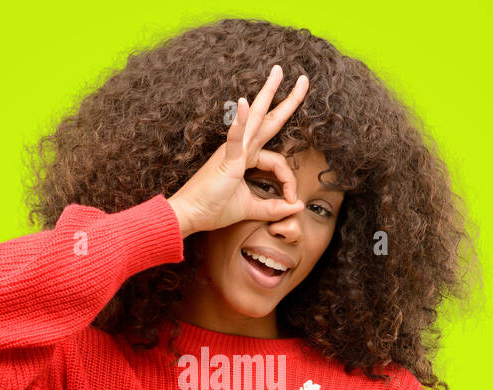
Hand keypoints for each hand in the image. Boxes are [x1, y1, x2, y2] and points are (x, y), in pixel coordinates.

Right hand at [167, 65, 309, 236]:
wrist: (189, 214)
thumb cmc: (213, 208)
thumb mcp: (251, 209)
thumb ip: (273, 208)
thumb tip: (297, 206)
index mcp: (246, 157)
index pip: (278, 161)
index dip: (289, 181)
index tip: (291, 199)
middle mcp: (241, 148)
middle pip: (269, 119)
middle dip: (287, 99)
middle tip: (303, 78)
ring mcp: (233, 150)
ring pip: (256, 118)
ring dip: (267, 93)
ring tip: (278, 72)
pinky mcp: (226, 159)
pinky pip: (234, 137)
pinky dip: (240, 121)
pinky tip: (244, 102)